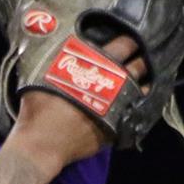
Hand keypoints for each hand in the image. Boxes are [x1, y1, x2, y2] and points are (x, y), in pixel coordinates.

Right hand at [9, 34, 148, 172]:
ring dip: (142, 85)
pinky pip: (133, 115)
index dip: (130, 41)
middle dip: (143, 61)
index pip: (122, 46)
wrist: (42, 144)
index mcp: (97, 67)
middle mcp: (113, 85)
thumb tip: (57, 43)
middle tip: (144, 57)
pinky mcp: (117, 129)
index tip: (133, 39)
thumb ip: (58, 57)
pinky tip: (134, 106)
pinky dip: (135, 109)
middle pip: (137, 68)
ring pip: (140, 92)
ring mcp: (118, 108)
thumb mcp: (43, 73)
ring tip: (144, 81)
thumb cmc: (39, 107)